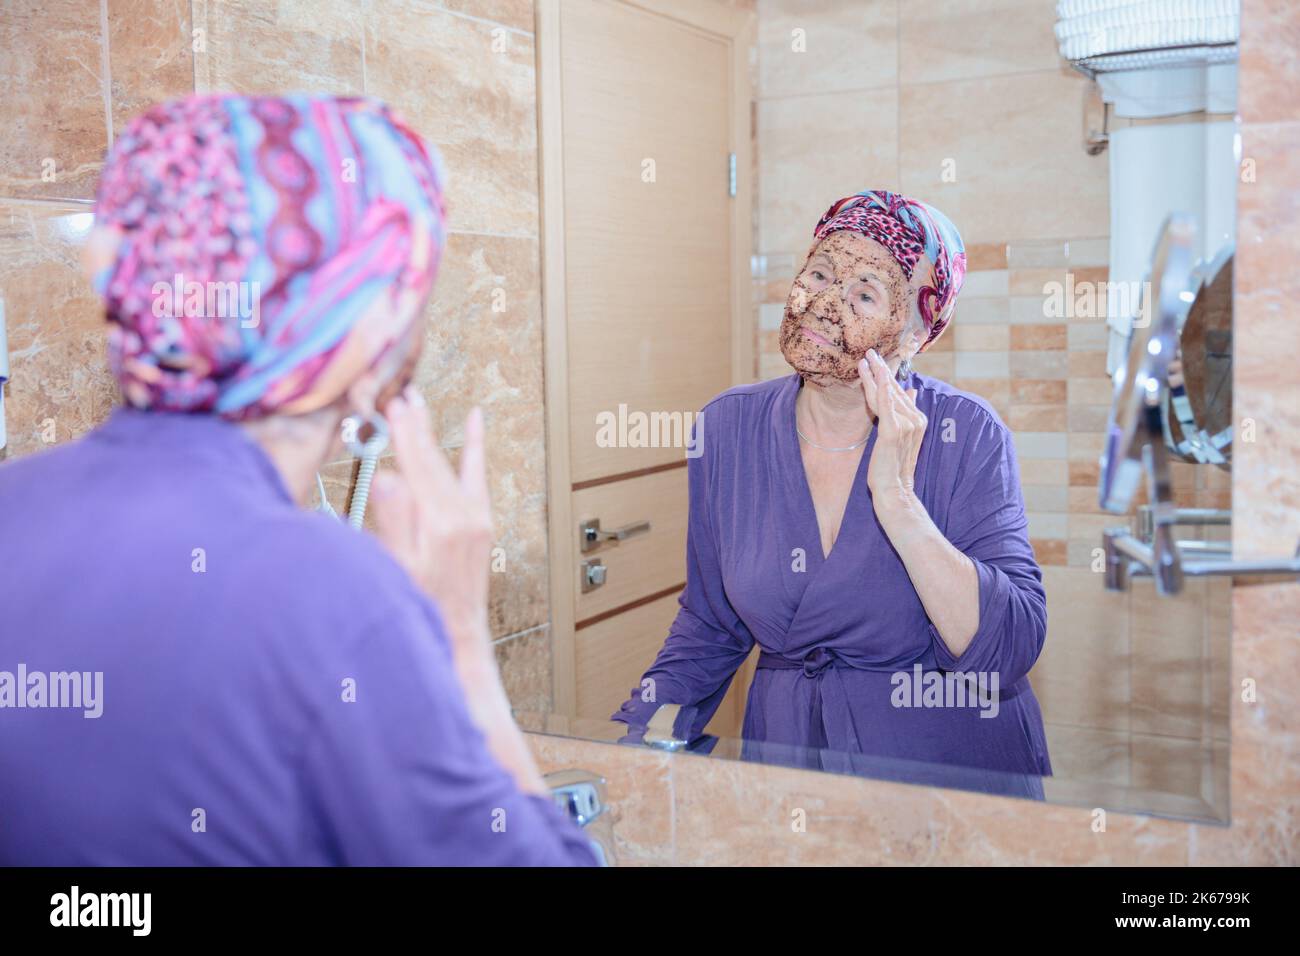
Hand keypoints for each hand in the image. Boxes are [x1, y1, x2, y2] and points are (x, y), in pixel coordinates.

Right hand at [371, 387, 494, 661]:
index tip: (392, 407)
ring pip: (451, 466)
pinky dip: (475, 447)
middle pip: (434, 461)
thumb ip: (395, 522)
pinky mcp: (482, 521)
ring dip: (434, 434)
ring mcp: (477, 517)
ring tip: (419, 405)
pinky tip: (476, 420)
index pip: (417, 467)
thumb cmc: (423, 608)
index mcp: (440, 523)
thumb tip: (387, 477)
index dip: (404, 435)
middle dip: (417, 427)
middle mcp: (464, 515)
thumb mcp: (399, 569)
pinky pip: (477, 475)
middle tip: (402, 396)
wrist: (458, 635)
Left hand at [858, 349, 926, 517]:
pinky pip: (886, 405)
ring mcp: (907, 424)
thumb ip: (905, 413)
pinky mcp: (894, 431)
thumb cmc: (892, 466)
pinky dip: (881, 388)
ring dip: (877, 374)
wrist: (894, 490)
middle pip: (894, 389)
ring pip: (888, 394)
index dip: (887, 375)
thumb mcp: (900, 437)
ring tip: (866, 359)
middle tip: (869, 352)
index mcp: (917, 419)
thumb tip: (912, 391)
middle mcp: (916, 419)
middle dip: (881, 369)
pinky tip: (876, 375)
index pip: (899, 392)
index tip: (877, 360)